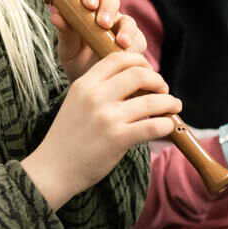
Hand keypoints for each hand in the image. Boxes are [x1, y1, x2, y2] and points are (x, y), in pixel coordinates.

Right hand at [22, 52, 179, 210]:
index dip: (139, 61)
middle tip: (163, 89)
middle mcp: (95, 96)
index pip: (118, 59)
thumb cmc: (68, 137)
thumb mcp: (77, 103)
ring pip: (151, 100)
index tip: (148, 71)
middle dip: (158, 80)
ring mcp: (107, 117)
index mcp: (84, 84)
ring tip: (174, 106)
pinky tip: (167, 126)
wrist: (53, 168)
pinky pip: (153, 126)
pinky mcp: (118, 139)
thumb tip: (135, 81)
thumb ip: (99, 90)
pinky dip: (166, 125)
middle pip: (138, 74)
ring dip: (169, 102)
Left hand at [50, 0, 146, 82]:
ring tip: (121, 43)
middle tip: (103, 23)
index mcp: (86, 9)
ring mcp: (122, 27)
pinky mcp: (136, 42)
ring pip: (128, 19)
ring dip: (125, 29)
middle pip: (111, 0)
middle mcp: (106, 14)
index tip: (88, 5)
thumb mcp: (68, 50)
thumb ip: (64, 33)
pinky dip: (134, 44)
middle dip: (108, 9)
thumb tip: (56, 16)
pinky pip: (139, 39)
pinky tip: (128, 52)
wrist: (93, 87)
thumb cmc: (77, 63)